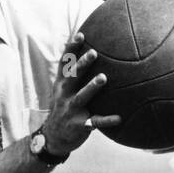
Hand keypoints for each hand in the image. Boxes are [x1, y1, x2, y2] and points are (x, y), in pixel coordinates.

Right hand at [41, 33, 121, 155]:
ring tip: (103, 78)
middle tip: (94, 53)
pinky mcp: (79, 125)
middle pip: (72, 77)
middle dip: (82, 64)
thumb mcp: (63, 90)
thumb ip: (73, 74)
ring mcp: (71, 110)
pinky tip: (119, 118)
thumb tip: (92, 51)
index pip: (65, 63)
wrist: (54, 137)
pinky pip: (95, 122)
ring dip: (91, 87)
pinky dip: (107, 120)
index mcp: (61, 85)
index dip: (71, 49)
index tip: (81, 35)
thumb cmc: (64, 108)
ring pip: (81, 97)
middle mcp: (64, 95)